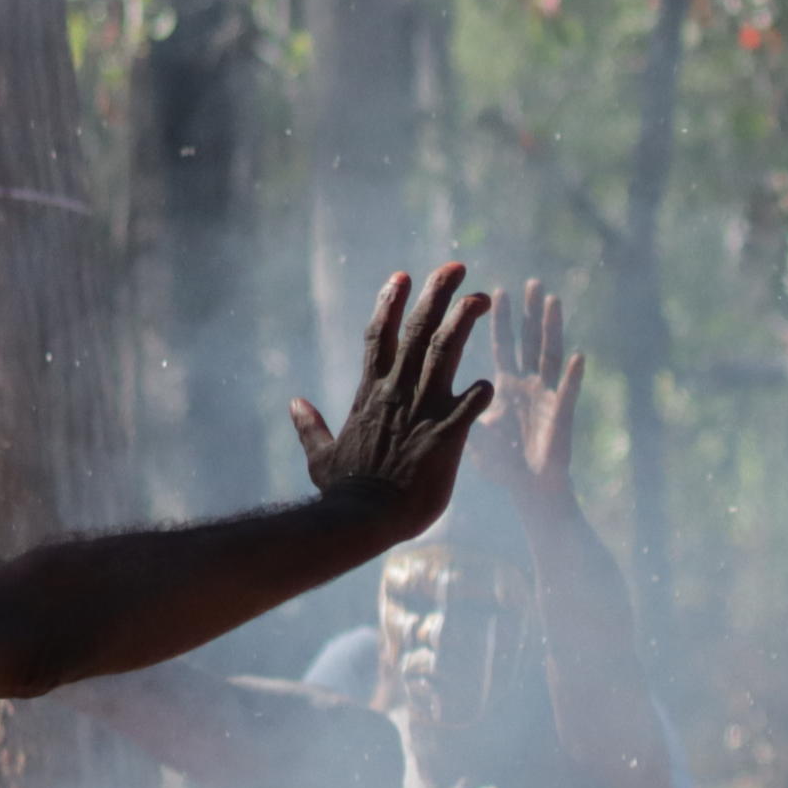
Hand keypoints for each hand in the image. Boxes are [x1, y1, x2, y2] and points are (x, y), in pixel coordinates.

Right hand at [292, 264, 496, 533]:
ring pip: (444, 353)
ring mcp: (421, 412)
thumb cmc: (344, 493)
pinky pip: (469, 407)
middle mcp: (396, 393)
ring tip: (481, 299)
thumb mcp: (320, 456)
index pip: (378, 336)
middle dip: (436, 295)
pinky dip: (481, 394)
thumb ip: (309, 426)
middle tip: (455, 268)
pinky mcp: (444, 439)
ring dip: (463, 322)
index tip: (403, 276)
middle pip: (417, 331)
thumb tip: (294, 403)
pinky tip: (493, 384)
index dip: (390, 302)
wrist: (363, 520)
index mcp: (370, 393)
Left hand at [467, 284, 584, 518]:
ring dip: (550, 330)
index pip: (501, 344)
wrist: (528, 492)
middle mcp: (527, 387)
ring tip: (551, 301)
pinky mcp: (559, 422)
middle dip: (527, 313)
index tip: (493, 291)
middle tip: (528, 283)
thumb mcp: (472, 429)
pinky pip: (566, 397)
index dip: (500, 319)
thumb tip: (425, 385)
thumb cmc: (502, 464)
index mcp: (506, 386)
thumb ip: (454, 404)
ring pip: (548, 358)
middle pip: (527, 341)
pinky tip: (577, 358)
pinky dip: (571, 379)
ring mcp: (546, 401)